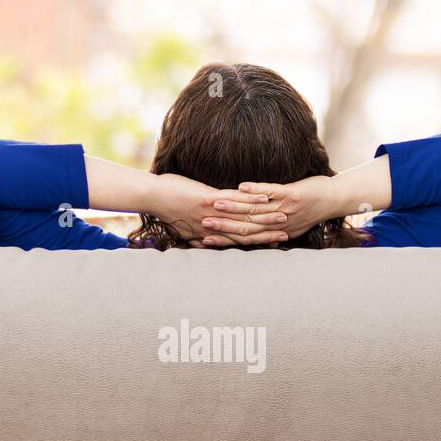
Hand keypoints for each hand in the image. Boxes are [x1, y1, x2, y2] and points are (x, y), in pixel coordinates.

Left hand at [152, 173, 289, 246]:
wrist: (152, 197)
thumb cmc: (166, 209)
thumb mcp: (182, 227)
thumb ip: (194, 234)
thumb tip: (201, 241)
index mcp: (207, 234)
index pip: (236, 240)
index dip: (255, 242)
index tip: (272, 243)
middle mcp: (213, 227)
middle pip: (245, 232)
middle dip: (266, 233)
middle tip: (287, 233)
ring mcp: (212, 214)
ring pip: (243, 217)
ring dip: (264, 217)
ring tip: (284, 216)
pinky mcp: (209, 199)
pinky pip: (234, 200)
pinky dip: (250, 199)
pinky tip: (266, 198)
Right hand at [210, 175, 334, 241]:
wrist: (334, 199)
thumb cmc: (310, 210)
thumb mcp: (290, 225)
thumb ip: (270, 230)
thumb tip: (252, 236)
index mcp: (275, 232)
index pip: (244, 237)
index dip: (224, 238)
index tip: (204, 238)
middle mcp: (278, 223)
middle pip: (246, 225)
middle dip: (223, 224)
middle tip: (203, 223)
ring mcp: (285, 208)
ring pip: (255, 209)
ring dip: (234, 206)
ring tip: (215, 203)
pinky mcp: (292, 195)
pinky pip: (272, 191)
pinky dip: (256, 189)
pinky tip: (241, 185)